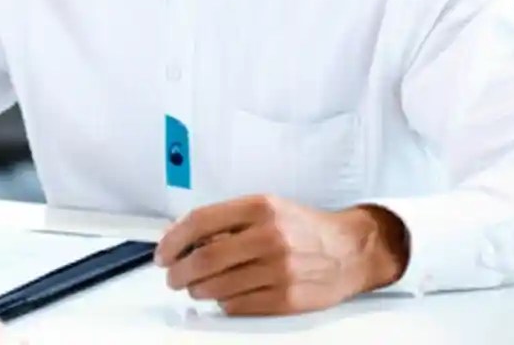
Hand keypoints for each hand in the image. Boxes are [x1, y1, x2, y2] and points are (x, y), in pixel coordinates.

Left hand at [155, 195, 408, 315]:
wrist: (350, 250)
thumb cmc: (304, 228)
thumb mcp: (266, 209)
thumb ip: (225, 220)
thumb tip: (179, 234)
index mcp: (260, 208)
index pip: (200, 222)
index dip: (172, 240)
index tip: (162, 252)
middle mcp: (269, 237)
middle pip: (204, 259)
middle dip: (178, 272)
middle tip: (172, 276)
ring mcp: (279, 270)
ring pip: (216, 286)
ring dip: (196, 290)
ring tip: (196, 286)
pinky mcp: (286, 298)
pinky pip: (236, 305)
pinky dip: (222, 302)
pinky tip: (224, 295)